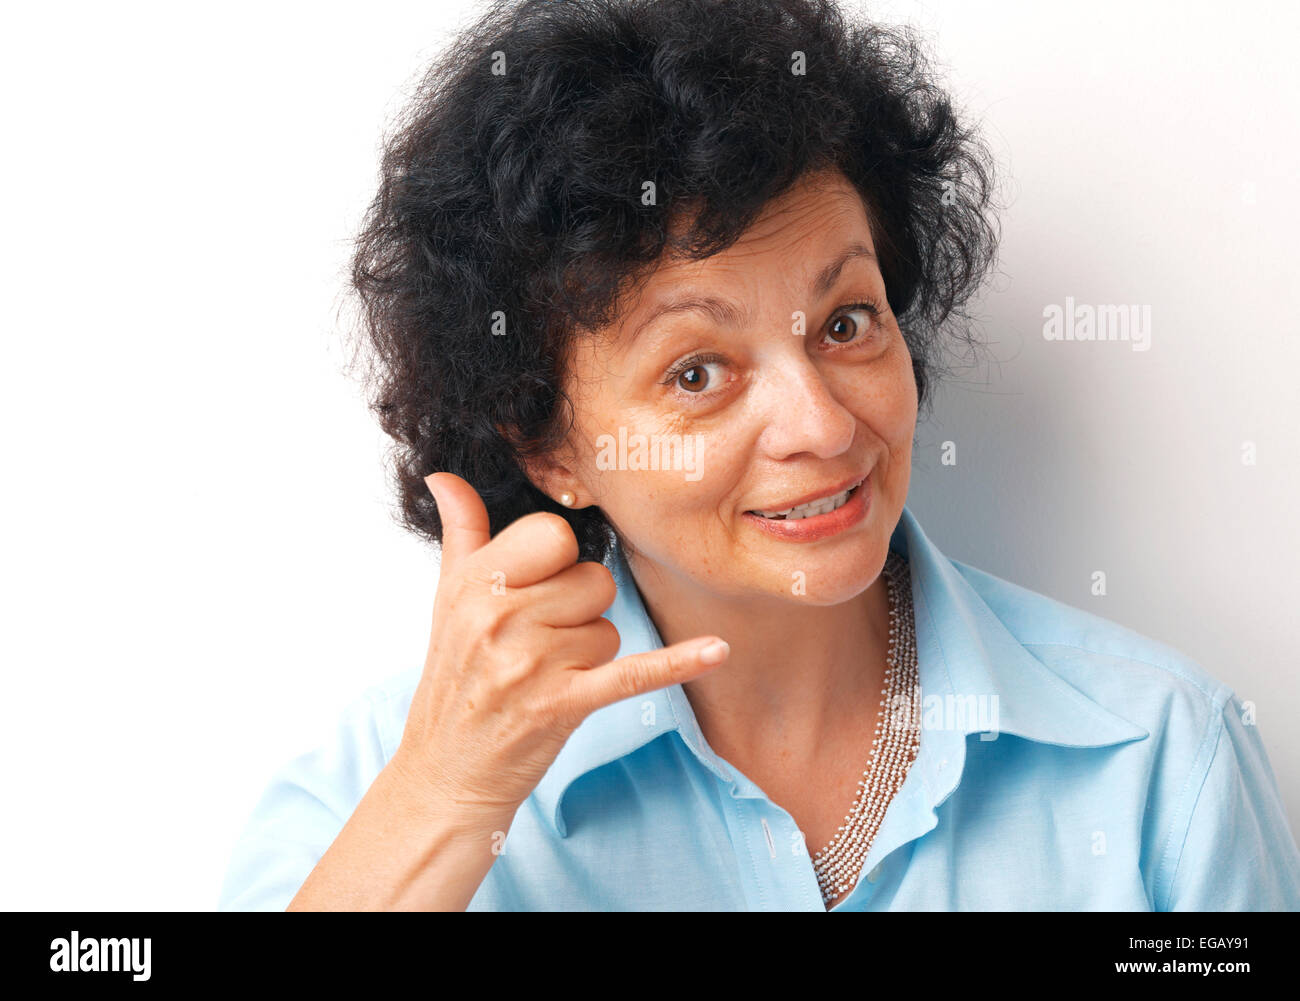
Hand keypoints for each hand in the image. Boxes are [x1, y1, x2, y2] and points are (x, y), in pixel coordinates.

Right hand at [391, 472, 730, 827]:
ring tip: (547, 675)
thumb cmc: (456, 679)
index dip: (560, 560)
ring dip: (592, 654)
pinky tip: (716, 650)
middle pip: (593, 580)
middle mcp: (500, 617)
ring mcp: (532, 662)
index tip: (540, 586)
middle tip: (541, 641)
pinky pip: (634, 671)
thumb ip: (461, 531)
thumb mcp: (448, 601)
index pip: (555, 535)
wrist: (446, 773)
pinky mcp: (564, 704)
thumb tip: (446, 475)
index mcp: (475, 582)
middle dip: (582, 609)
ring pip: (610, 628)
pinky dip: (677, 664)